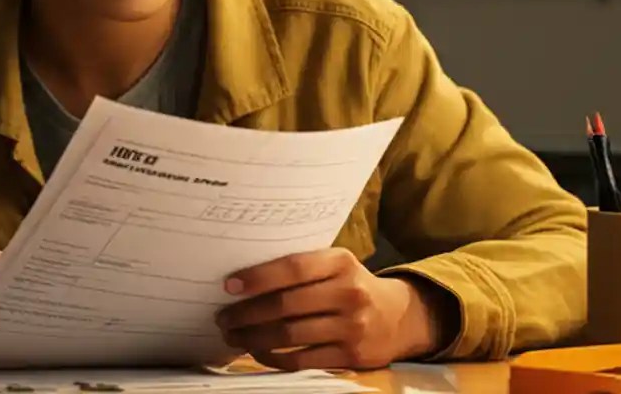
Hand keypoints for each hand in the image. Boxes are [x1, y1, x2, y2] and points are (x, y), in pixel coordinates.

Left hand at [214, 248, 449, 370]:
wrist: (398, 318)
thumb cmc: (350, 286)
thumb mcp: (335, 266)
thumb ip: (301, 268)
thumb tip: (244, 278)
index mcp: (340, 261)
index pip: (293, 267)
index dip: (258, 277)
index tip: (229, 286)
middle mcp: (349, 292)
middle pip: (286, 305)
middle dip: (246, 313)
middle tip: (222, 318)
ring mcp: (352, 326)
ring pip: (289, 335)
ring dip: (253, 337)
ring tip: (233, 335)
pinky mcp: (351, 356)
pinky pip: (301, 359)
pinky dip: (273, 357)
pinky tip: (258, 351)